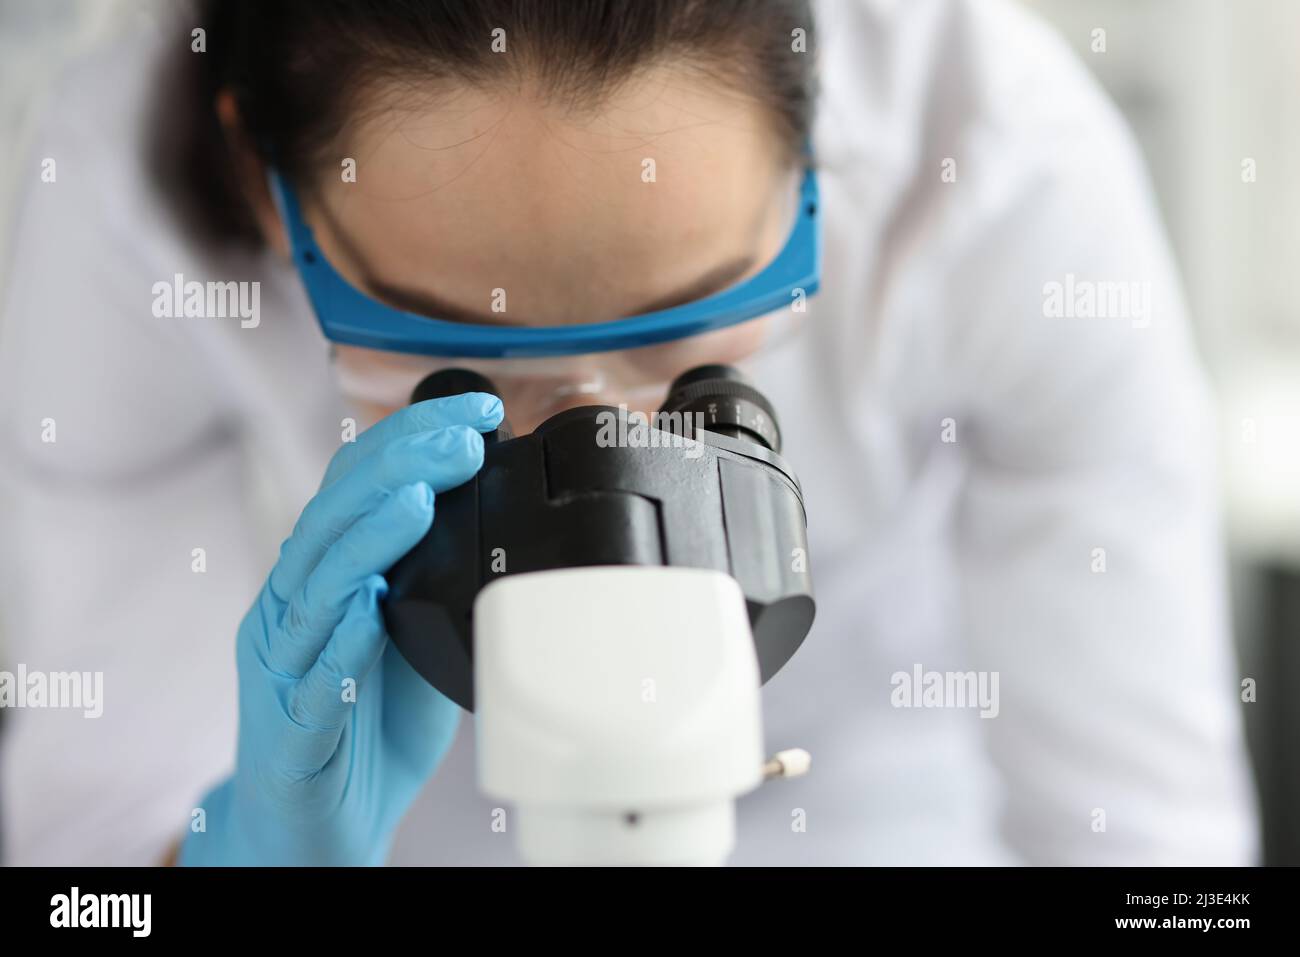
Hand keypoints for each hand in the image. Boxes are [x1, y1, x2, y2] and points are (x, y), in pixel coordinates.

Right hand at [180, 391, 502, 865]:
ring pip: (314, 587)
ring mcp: (283, 666)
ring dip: (368, 538)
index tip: (479, 412)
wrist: (315, 823)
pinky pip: (308, 683)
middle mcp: (294, 608)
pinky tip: (366, 612)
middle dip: (397, 467)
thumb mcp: (417, 633)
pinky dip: (337, 643)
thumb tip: (502, 516)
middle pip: (331, 517)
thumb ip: (440, 578)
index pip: (358, 485)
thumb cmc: (366, 724)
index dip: (411, 438)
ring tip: (418, 499)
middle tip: (460, 440)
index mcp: (325, 576)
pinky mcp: (288, 730)